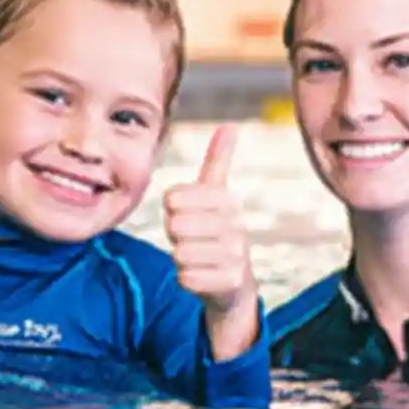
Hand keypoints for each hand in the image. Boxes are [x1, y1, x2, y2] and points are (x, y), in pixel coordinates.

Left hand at [163, 124, 259, 359]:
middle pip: (175, 226)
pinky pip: (185, 277)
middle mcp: (236, 224)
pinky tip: (202, 275)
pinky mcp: (229, 281)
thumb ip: (219, 161)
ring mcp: (236, 254)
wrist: (233, 282)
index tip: (187, 214)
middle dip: (175, 236)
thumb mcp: (217, 195)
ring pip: (178, 253)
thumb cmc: (215, 231)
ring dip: (181, 258)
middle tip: (192, 239)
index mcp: (228, 199)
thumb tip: (230, 125)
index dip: (172, 210)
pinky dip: (186, 279)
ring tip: (199, 256)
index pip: (173, 198)